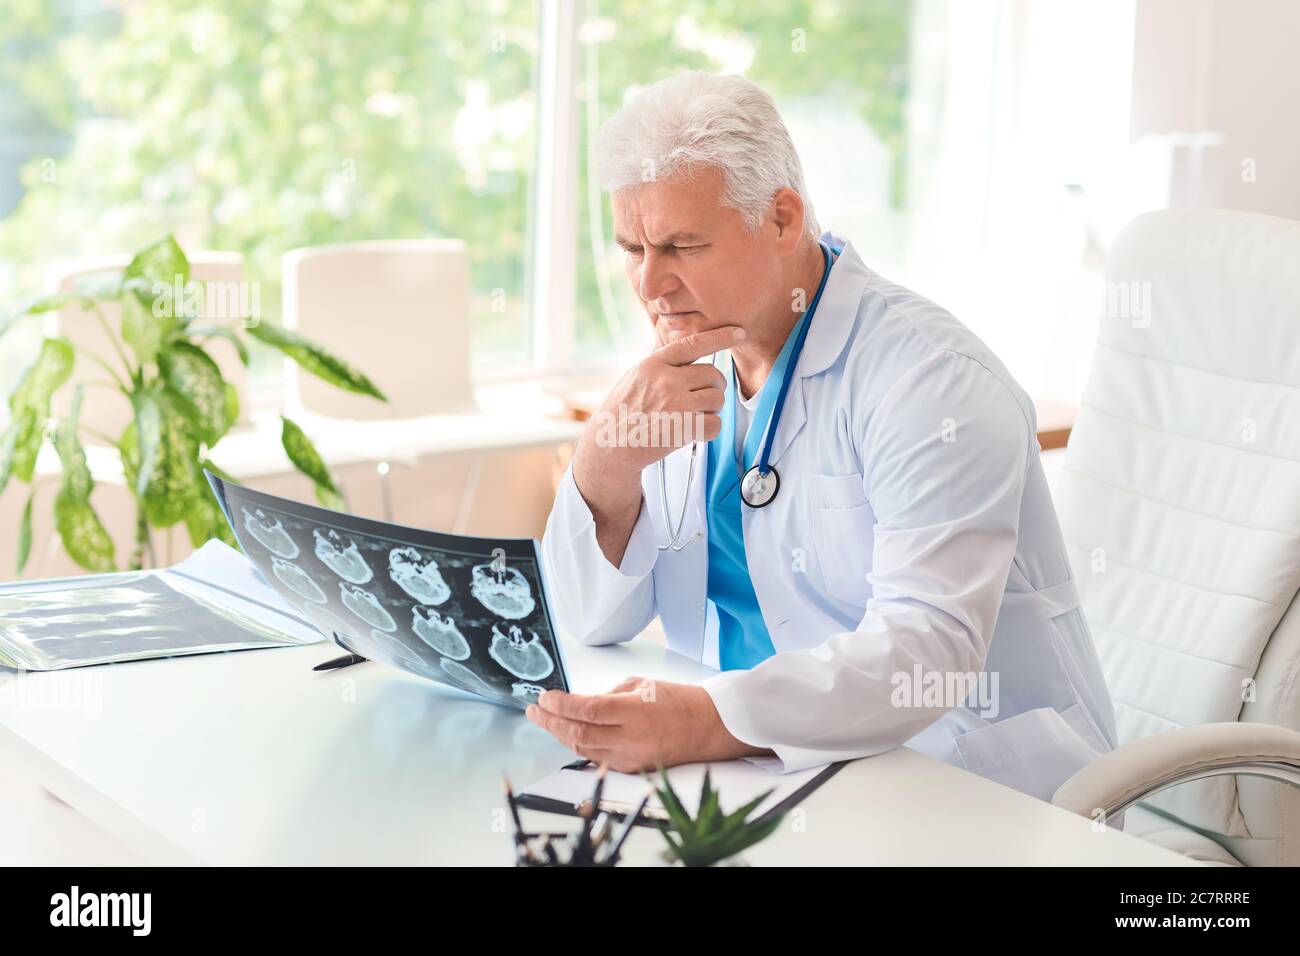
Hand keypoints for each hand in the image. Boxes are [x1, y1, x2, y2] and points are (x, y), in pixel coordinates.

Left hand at [524, 676, 771, 772]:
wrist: (707, 727)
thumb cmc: (678, 701)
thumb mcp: (643, 684)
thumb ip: (609, 693)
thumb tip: (581, 701)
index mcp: (635, 711)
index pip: (587, 709)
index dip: (561, 705)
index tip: (544, 697)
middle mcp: (631, 738)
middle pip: (579, 733)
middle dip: (551, 721)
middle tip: (534, 710)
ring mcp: (630, 757)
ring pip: (584, 749)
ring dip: (560, 734)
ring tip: (545, 720)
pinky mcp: (632, 768)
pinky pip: (597, 757)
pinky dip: (579, 746)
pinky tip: (568, 734)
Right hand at [569, 326, 741, 566]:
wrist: (610, 445)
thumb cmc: (623, 410)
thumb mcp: (636, 376)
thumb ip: (661, 362)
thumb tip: (688, 346)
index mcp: (654, 364)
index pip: (694, 343)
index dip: (720, 336)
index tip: (739, 332)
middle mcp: (666, 380)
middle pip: (713, 375)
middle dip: (713, 387)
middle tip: (700, 399)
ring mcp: (675, 404)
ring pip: (717, 399)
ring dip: (711, 409)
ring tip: (692, 415)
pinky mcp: (683, 429)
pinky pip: (715, 424)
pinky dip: (709, 430)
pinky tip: (693, 431)